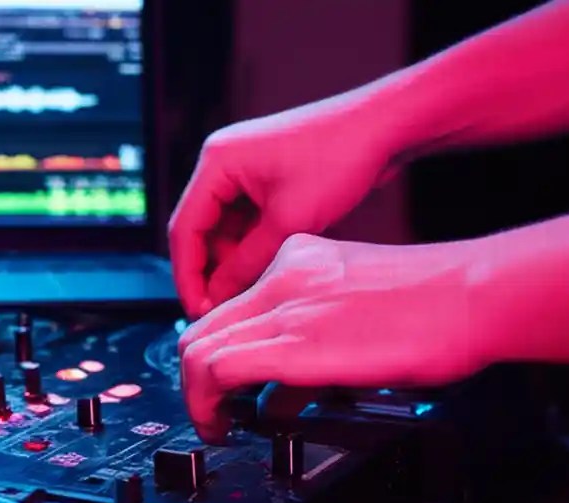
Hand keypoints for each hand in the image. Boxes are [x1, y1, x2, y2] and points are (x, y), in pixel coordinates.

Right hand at [168, 98, 396, 319]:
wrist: (384, 126)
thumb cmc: (339, 158)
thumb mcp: (289, 221)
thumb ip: (247, 263)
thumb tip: (218, 297)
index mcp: (217, 162)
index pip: (184, 228)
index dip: (188, 274)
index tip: (198, 310)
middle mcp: (223, 162)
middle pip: (201, 229)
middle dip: (213, 269)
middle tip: (227, 307)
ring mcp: (244, 169)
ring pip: (225, 228)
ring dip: (236, 259)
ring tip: (256, 287)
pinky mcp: (265, 177)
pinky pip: (246, 220)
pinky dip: (254, 245)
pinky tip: (269, 267)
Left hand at [179, 234, 489, 442]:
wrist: (474, 297)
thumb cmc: (438, 309)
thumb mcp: (359, 315)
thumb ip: (314, 347)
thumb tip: (281, 398)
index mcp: (299, 260)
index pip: (230, 307)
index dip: (213, 351)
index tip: (220, 385)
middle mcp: (283, 276)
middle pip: (202, 326)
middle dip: (195, 378)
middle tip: (209, 411)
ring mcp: (285, 306)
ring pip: (198, 347)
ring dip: (196, 396)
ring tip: (213, 425)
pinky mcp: (294, 342)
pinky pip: (220, 367)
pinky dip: (205, 402)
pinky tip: (221, 426)